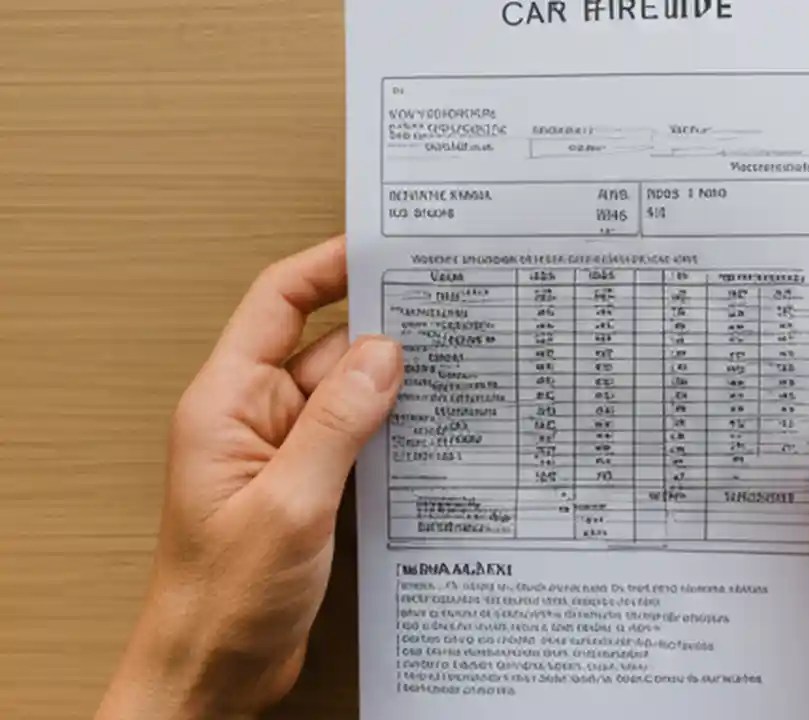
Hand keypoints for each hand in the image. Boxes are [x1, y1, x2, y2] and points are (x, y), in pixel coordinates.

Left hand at [96, 237, 403, 718]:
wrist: (212, 672)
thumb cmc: (222, 599)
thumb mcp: (289, 504)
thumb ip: (338, 423)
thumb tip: (384, 354)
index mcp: (227, 403)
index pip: (278, 303)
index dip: (328, 267)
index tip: (383, 250)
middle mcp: (254, 417)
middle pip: (326, 347)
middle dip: (384, 332)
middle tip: (448, 315)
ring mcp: (284, 452)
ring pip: (348, 395)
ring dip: (392, 388)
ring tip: (454, 375)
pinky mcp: (308, 486)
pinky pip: (355, 439)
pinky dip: (390, 432)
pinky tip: (430, 436)